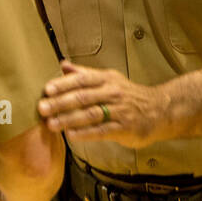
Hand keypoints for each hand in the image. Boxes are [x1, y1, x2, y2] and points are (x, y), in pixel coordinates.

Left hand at [38, 60, 167, 147]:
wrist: (159, 109)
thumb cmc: (127, 95)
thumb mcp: (109, 79)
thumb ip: (85, 74)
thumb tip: (63, 65)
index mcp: (106, 79)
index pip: (82, 80)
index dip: (63, 84)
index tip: (46, 90)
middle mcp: (112, 92)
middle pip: (83, 97)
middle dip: (60, 103)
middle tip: (42, 108)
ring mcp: (119, 110)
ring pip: (90, 114)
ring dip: (69, 119)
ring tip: (51, 124)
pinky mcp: (125, 128)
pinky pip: (102, 130)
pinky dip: (86, 133)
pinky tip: (71, 135)